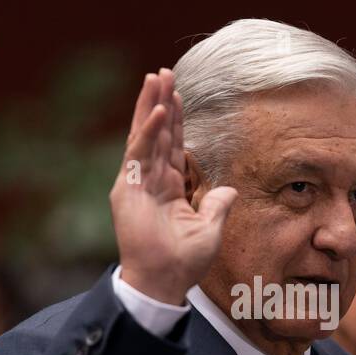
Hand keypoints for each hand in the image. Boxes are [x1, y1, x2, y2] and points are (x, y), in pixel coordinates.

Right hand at [110, 68, 236, 304]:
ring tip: (155, 77)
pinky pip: (138, 154)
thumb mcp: (210, 228)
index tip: (179, 94)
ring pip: (144, 136)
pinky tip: (158, 111)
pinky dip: (148, 132)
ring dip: (150, 106)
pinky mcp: (126, 190)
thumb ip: (217, 205)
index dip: (176, 120)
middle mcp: (151, 180)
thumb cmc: (184, 262)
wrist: (163, 281)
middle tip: (163, 72)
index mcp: (169, 187)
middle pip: (156, 133)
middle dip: (161, 102)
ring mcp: (137, 183)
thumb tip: (229, 189)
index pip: (172, 145)